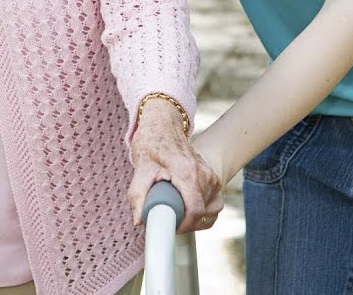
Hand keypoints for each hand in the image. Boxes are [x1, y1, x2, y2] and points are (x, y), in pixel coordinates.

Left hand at [127, 99, 223, 233]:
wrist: (164, 125)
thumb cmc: (151, 143)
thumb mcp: (140, 167)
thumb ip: (138, 195)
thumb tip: (139, 220)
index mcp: (187, 172)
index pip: (195, 210)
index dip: (183, 226)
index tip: (170, 227)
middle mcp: (205, 175)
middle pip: (201, 213)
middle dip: (184, 221)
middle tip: (166, 215)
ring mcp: (212, 177)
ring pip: (209, 211)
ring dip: (192, 216)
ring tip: (175, 204)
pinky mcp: (214, 179)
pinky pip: (213, 205)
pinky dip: (201, 210)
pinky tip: (186, 203)